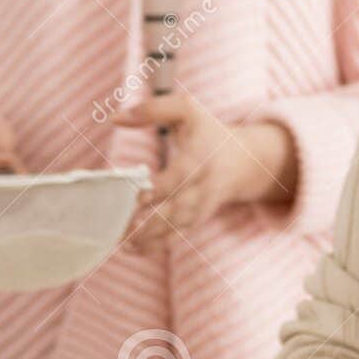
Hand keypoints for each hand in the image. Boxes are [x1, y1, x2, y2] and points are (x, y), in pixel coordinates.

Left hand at [115, 91, 295, 254]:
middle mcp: (205, 187)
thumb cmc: (206, 131)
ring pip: (177, 228)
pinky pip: (178, 236)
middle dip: (149, 221)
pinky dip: (156, 246)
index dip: (157, 189)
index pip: (180, 177)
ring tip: (121, 243)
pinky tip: (133, 249)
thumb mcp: (185, 110)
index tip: (133, 195)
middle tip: (118, 227)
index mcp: (202, 158)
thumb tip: (115, 119)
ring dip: (149, 238)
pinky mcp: (198, 219)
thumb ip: (151, 109)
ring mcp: (203, 206)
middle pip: (178, 210)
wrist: (244, 162)